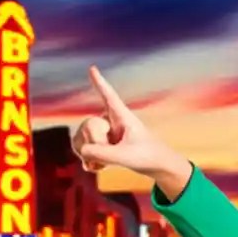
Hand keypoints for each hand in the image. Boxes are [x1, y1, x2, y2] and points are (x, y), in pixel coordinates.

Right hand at [70, 66, 188, 185]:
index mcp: (122, 116)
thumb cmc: (147, 156)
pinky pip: (82, 149)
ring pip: (81, 139)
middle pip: (88, 125)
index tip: (92, 68)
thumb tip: (82, 150)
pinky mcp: (100, 145)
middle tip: (111, 154)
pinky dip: (88, 161)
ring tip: (104, 164)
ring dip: (89, 154)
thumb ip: (102, 154)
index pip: (109, 97)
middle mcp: (110, 121)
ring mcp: (104, 133)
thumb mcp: (125, 156)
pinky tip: (97, 168)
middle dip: (94, 142)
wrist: (156, 167)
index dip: (99, 83)